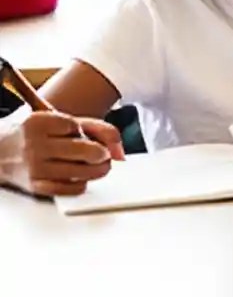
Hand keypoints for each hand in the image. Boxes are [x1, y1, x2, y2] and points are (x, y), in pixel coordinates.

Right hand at [0, 112, 124, 196]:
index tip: (77, 133)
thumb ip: (97, 128)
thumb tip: (120, 153)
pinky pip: (70, 188)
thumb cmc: (36, 134)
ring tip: (98, 165)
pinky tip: (80, 177)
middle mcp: (34, 145)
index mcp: (36, 123)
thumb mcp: (60, 121)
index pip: (76, 126)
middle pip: (85, 150)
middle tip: (102, 155)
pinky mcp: (36, 186)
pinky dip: (81, 183)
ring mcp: (34, 168)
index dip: (82, 130)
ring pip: (81, 171)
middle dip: (101, 153)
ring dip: (97, 169)